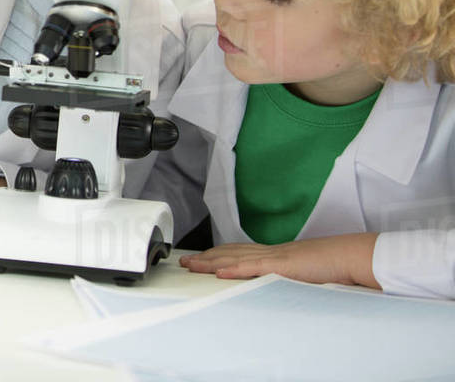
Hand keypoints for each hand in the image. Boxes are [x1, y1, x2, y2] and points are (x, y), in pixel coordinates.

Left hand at [180, 233, 379, 288]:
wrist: (349, 255)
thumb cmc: (332, 264)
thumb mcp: (303, 271)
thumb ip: (287, 275)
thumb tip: (278, 283)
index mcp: (275, 254)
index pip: (239, 253)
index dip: (218, 255)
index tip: (201, 259)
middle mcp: (270, 252)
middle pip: (230, 253)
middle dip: (206, 257)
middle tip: (185, 262)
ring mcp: (274, 257)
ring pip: (235, 258)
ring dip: (211, 262)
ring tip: (191, 266)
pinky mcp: (282, 265)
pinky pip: (254, 267)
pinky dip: (234, 269)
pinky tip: (219, 272)